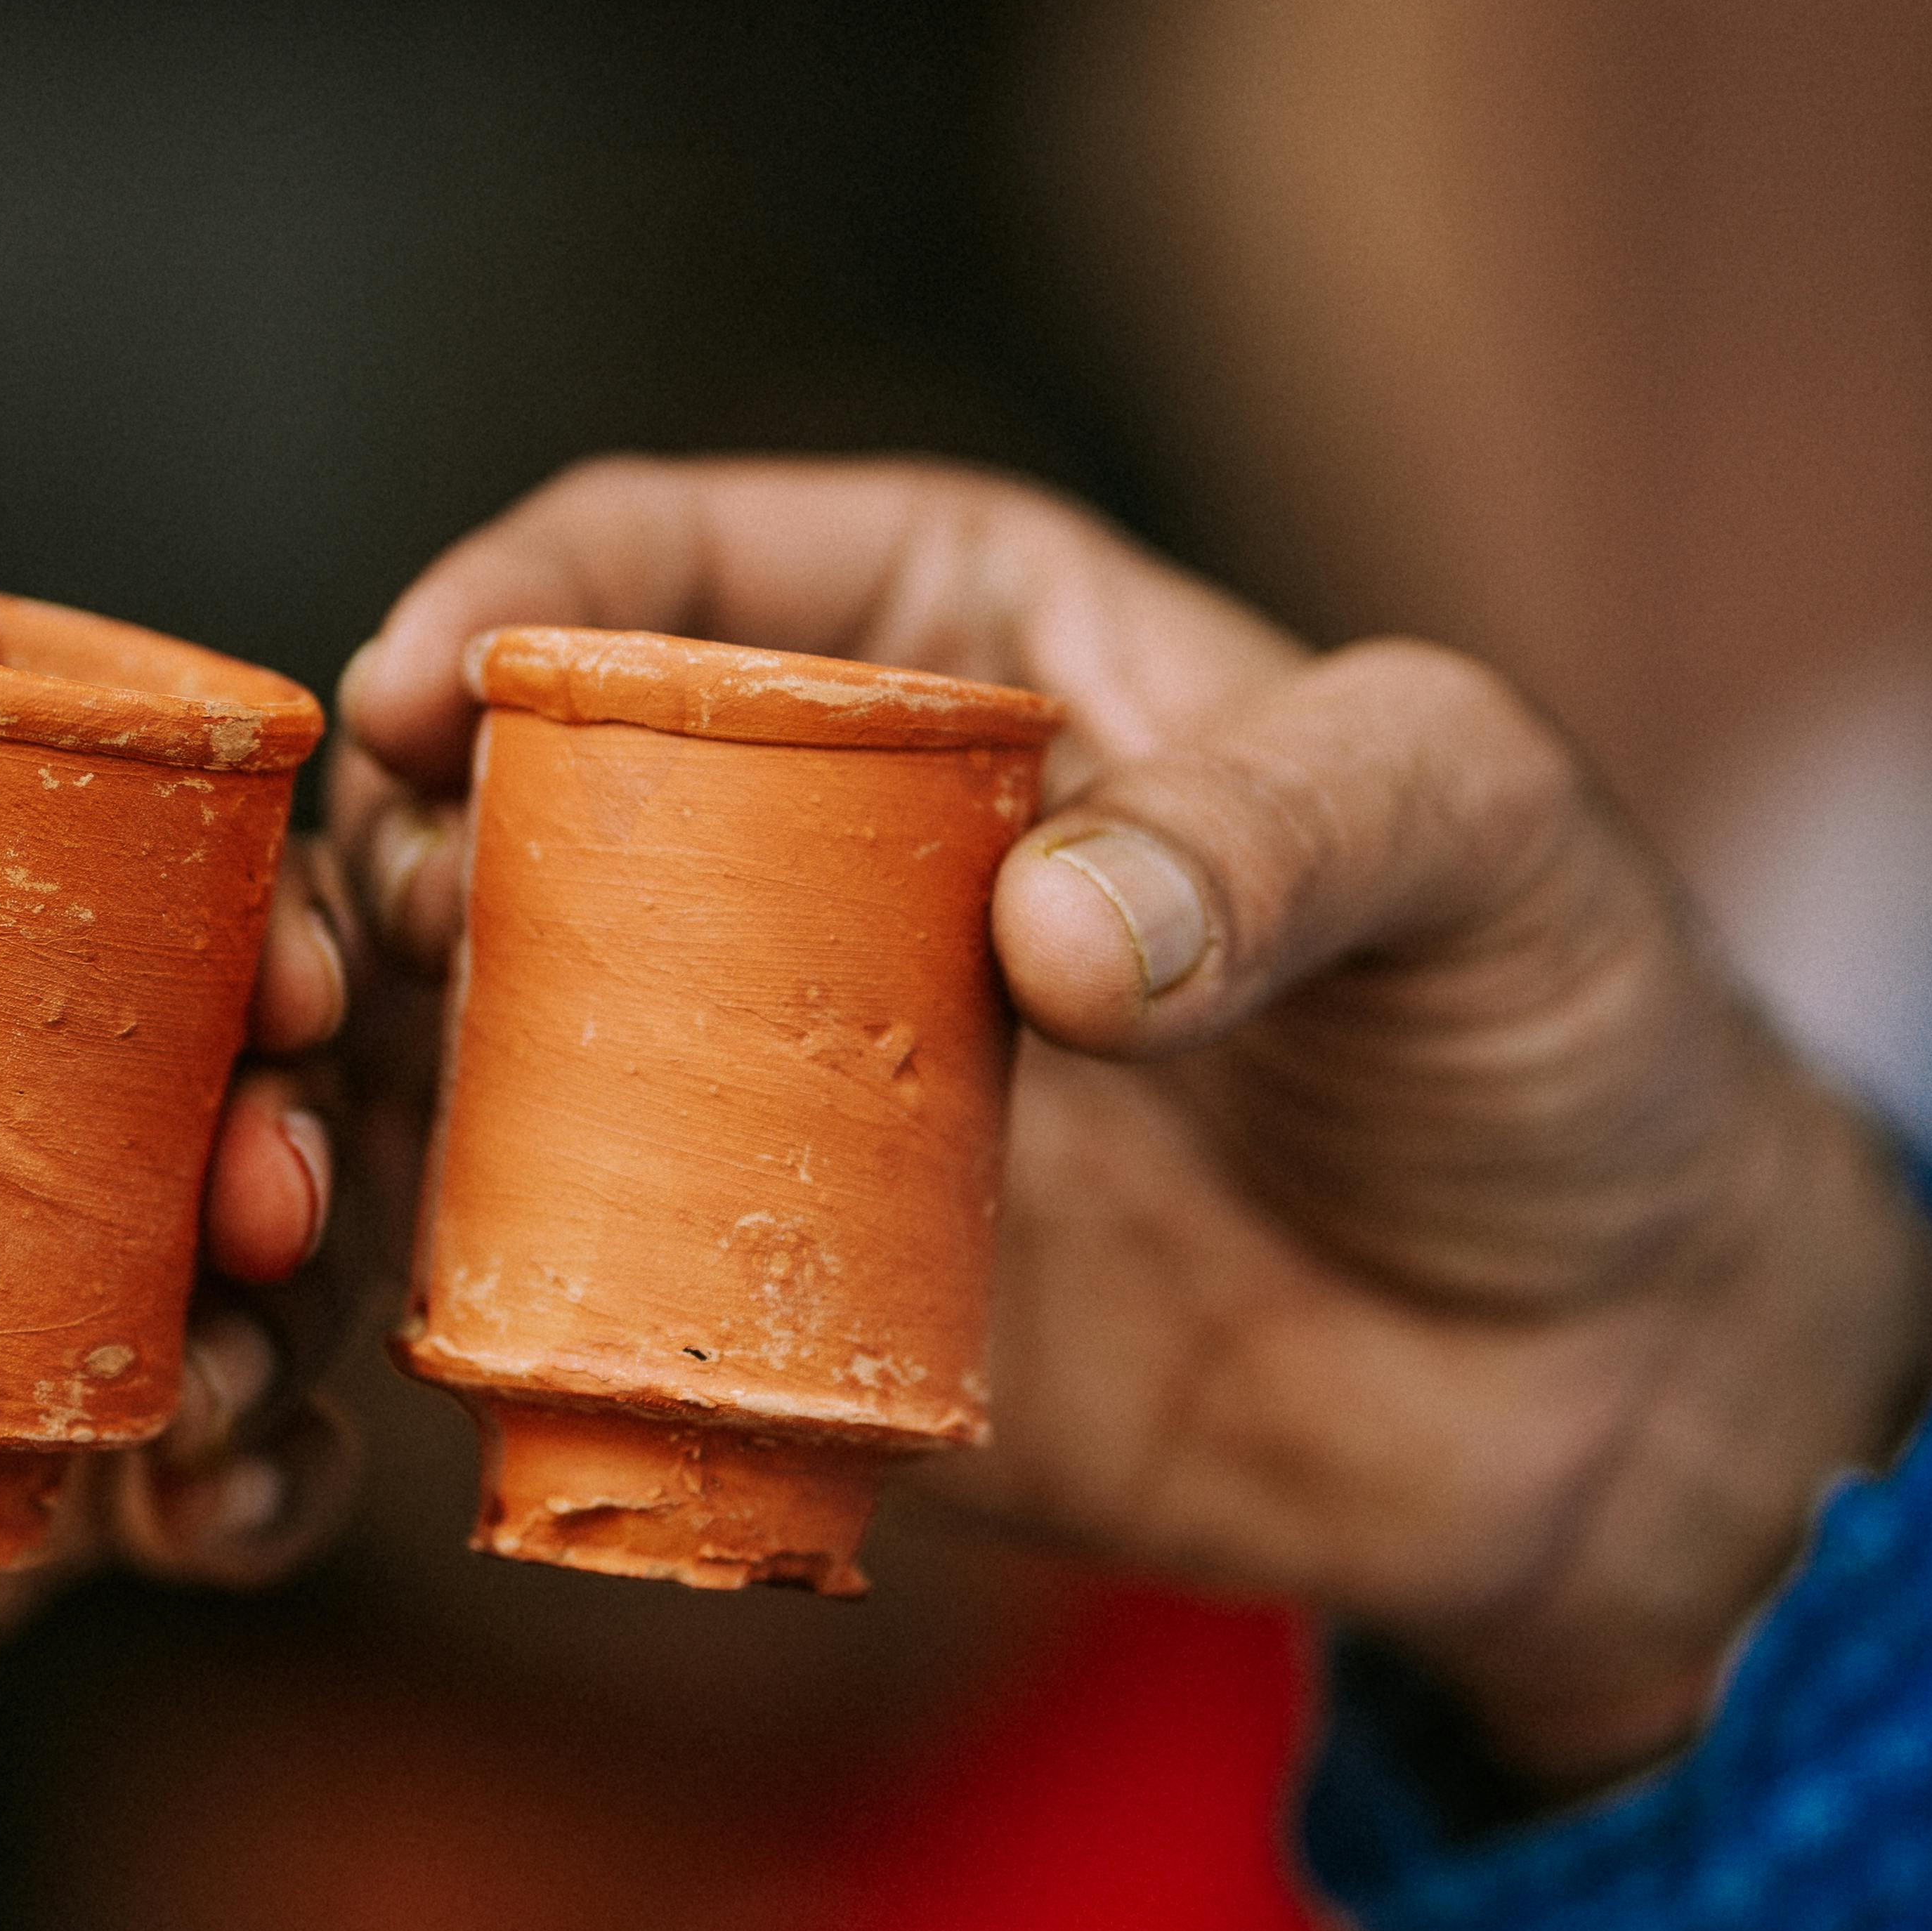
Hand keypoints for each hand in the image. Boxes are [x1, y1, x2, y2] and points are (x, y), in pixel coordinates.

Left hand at [0, 746, 358, 1769]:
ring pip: (253, 1268)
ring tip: (212, 1378)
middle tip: (267, 1193)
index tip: (288, 961)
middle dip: (309, 1118)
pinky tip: (201, 1509)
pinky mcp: (3, 1477)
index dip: (245, 882)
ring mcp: (7, 1281)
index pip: (110, 843)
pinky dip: (249, 1491)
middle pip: (232, 1060)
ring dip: (291, 1312)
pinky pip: (192, 1480)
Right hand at [339, 458, 1931, 1790]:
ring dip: (372, 1079)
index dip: (512, 597)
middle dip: (393, 850)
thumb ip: (1291, 830)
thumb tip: (1053, 944)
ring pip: (493, 1040)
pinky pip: (577, 1282)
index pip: (668, 562)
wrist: (1608, 1368)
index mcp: (954, 641)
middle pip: (521, 800)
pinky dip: (470, 1300)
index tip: (413, 693)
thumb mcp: (1485, 838)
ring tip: (322, 1137)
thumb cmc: (1555, 1019)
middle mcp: (824, 848)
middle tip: (380, 941)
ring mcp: (785, 1077)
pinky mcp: (789, 1295)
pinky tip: (409, 1325)